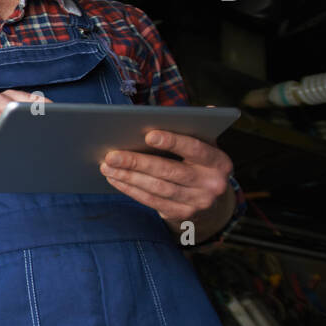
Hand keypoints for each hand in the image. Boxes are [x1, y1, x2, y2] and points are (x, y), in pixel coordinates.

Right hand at [0, 90, 50, 163]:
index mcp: (7, 97)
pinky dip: (0, 144)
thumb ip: (22, 122)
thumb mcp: (4, 125)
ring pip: (6, 122)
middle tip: (50, 136)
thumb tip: (53, 129)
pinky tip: (8, 151)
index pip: (33, 101)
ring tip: (30, 146)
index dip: (49, 112)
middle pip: (21, 111)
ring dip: (18, 135)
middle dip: (35, 124)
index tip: (62, 123)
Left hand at [99, 129, 231, 219]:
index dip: (172, 141)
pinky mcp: (182, 214)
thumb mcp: (204, 146)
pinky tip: (115, 179)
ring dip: (128, 177)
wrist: (211, 202)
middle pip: (169, 171)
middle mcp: (212, 184)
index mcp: (219, 162)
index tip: (148, 135)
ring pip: (157, 187)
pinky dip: (130, 189)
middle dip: (137, 162)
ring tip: (107, 166)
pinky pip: (151, 201)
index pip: (195, 149)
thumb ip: (193, 128)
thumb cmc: (198, 163)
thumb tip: (188, 110)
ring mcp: (197, 202)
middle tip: (111, 155)